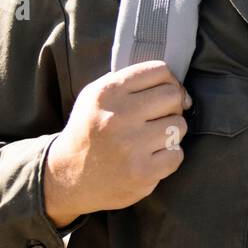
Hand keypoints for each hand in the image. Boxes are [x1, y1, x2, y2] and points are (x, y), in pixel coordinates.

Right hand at [43, 60, 192, 226]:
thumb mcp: (96, 95)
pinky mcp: (142, 172)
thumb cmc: (90, 129)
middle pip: (174, 96)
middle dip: (173, 106)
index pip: (159, 70)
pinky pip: (177, 154)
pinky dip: (168, 157)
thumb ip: (131, 81)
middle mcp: (118, 117)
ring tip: (151, 139)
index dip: (169, 81)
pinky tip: (150, 158)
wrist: (67, 176)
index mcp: (107, 92)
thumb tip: (177, 87)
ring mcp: (130, 146)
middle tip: (158, 118)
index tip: (164, 95)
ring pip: (179, 125)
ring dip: (171, 133)